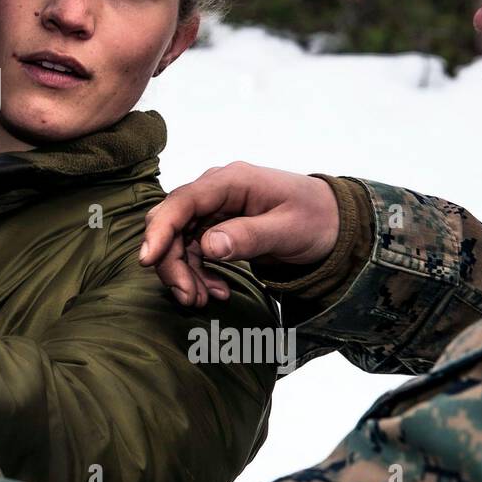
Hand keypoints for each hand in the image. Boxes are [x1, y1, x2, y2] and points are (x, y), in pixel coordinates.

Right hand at [138, 162, 339, 308]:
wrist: (334, 222)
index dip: (160, 230)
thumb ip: (249, 236)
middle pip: (172, 223)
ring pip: (178, 241)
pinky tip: (216, 291)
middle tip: (189, 297)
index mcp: (231, 182)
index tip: (147, 259)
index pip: (183, 202)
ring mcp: (213, 208)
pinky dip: (198, 274)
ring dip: (184, 273)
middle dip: (172, 262)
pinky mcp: (215, 226)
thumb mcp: (289, 230)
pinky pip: (194, 251)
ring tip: (203, 300)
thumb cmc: (316, 218)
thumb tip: (208, 246)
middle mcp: (215, 191)